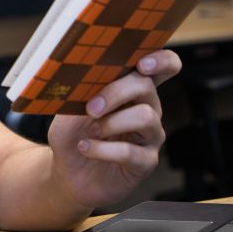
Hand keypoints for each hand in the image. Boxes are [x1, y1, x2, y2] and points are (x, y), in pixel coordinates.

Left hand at [46, 50, 181, 210]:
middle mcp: (148, 106)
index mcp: (132, 87)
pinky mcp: (146, 161)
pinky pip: (132, 152)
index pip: (164, 65)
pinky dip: (103, 149)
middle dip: (115, 92)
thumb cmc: (72, 133)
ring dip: (111, 123)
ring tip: (90, 131)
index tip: (142, 64)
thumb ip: (80, 87)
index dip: (161, 60)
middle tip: (91, 108)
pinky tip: (86, 148)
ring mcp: (150, 134)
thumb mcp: (68, 106)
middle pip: (146, 86)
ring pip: (145, 116)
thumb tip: (83, 71)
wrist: (68, 172)